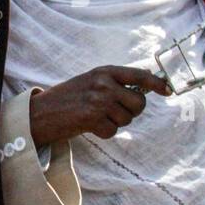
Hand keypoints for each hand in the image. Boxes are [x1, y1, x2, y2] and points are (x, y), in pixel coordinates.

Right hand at [29, 66, 170, 148]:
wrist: (39, 113)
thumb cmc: (65, 99)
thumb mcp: (89, 82)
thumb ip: (112, 83)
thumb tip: (142, 91)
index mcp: (103, 72)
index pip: (139, 75)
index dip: (156, 84)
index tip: (166, 91)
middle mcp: (103, 84)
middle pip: (138, 102)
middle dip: (131, 111)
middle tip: (114, 113)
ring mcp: (98, 101)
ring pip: (127, 119)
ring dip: (115, 123)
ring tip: (96, 118)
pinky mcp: (92, 118)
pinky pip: (113, 131)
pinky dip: (103, 133)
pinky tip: (89, 126)